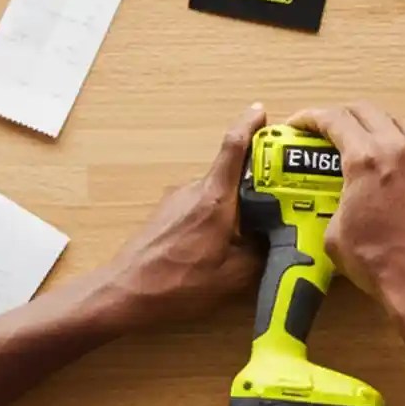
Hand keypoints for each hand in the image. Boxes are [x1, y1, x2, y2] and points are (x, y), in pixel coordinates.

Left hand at [104, 103, 266, 328]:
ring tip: (252, 232)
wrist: (125, 293)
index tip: (261, 112)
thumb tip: (275, 242)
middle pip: (230, 174)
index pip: (233, 148)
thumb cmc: (177, 284)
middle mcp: (194, 192)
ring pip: (216, 195)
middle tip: (279, 198)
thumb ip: (259, 254)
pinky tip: (221, 246)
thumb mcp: (232, 276)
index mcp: (214, 199)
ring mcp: (176, 202)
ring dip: (234, 207)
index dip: (249, 125)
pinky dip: (215, 218)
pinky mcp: (165, 216)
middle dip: (255, 183)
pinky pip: (199, 208)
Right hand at [287, 102, 404, 322]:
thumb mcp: (333, 231)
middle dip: (339, 116)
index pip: (334, 119)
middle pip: (364, 111)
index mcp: (367, 158)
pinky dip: (401, 134)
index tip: (299, 124)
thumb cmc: (378, 261)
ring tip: (358, 137)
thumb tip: (330, 196)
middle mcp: (399, 147)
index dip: (310, 118)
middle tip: (324, 130)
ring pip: (394, 119)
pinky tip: (393, 147)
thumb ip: (331, 199)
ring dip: (371, 122)